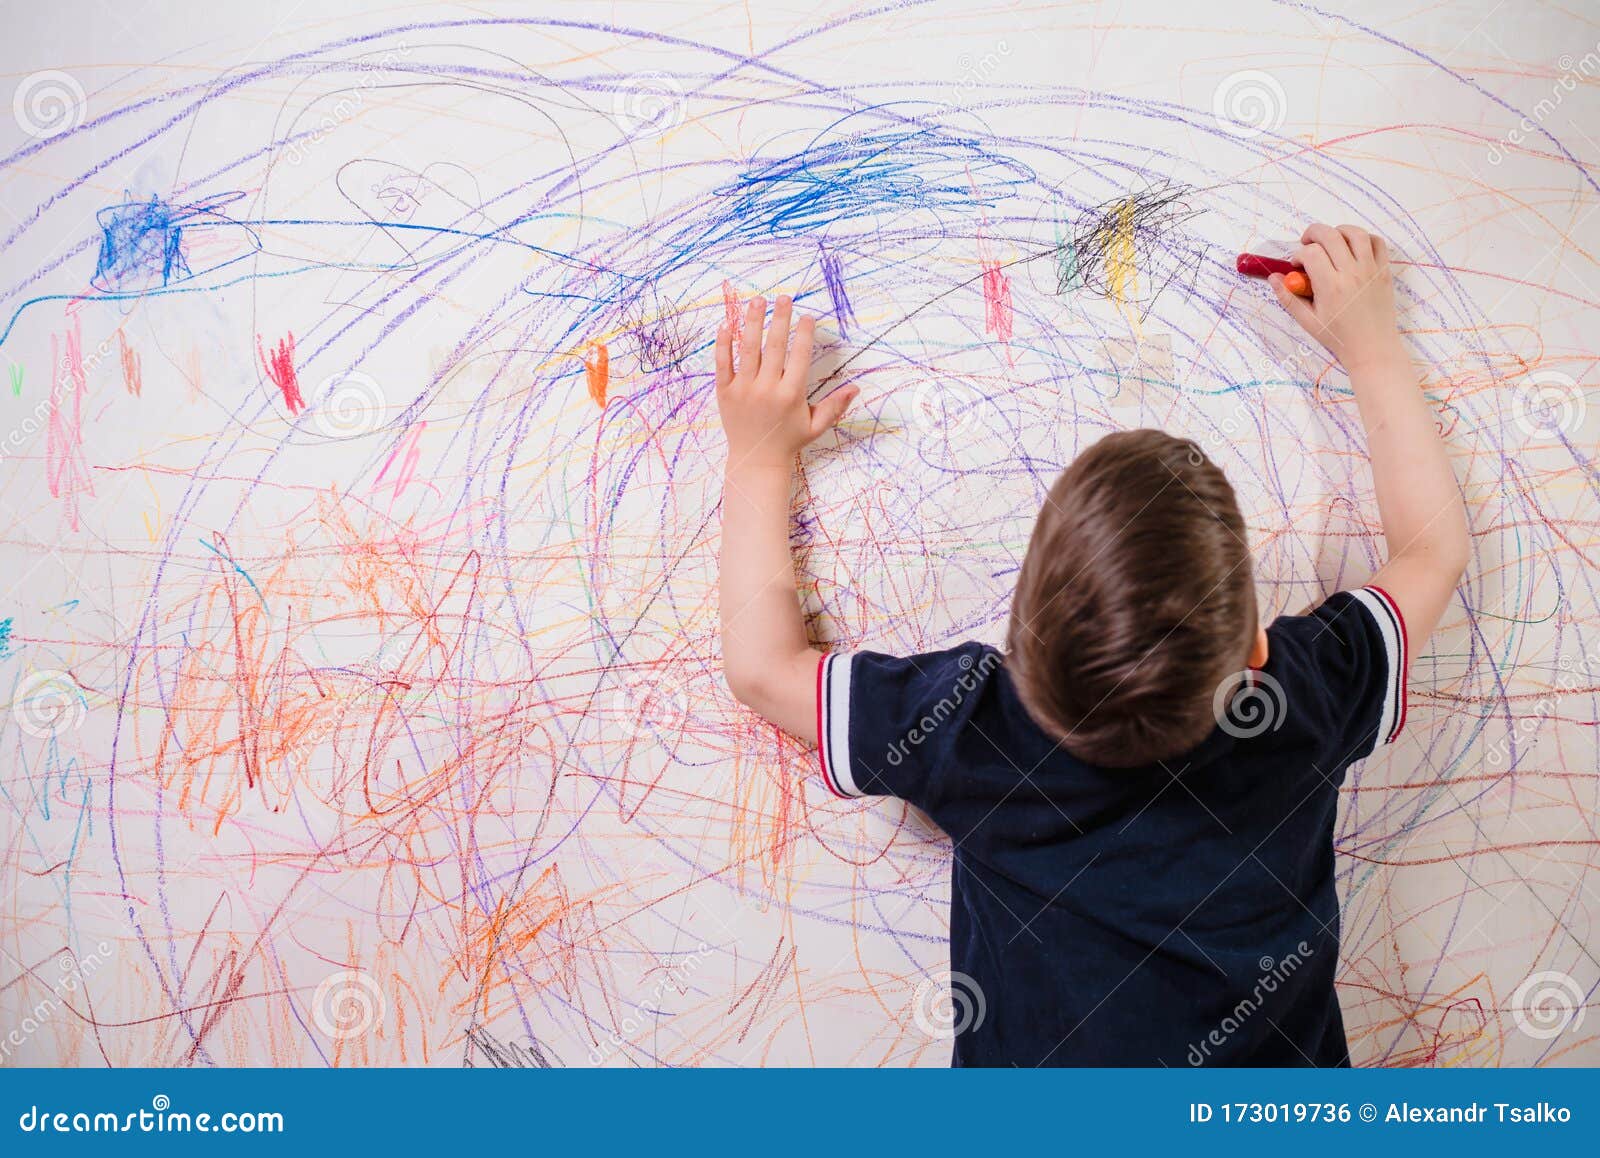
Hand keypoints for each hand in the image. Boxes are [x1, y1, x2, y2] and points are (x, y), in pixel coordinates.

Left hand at [715, 295, 857, 469]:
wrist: (756, 460)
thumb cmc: (788, 441)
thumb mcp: (816, 426)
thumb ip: (835, 406)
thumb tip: (856, 388)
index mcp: (791, 395)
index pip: (799, 356)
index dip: (804, 334)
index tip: (807, 316)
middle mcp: (767, 389)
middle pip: (775, 346)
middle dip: (781, 319)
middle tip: (784, 297)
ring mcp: (744, 390)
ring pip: (748, 349)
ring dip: (752, 322)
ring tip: (757, 301)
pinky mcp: (725, 393)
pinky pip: (723, 364)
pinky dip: (723, 344)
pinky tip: (726, 324)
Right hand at [1272, 224, 1404, 371]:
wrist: (1372, 347)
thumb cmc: (1338, 337)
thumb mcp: (1308, 321)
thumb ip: (1289, 298)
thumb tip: (1274, 278)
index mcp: (1331, 287)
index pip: (1311, 253)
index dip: (1299, 254)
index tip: (1297, 265)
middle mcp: (1352, 274)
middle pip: (1330, 236)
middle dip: (1313, 233)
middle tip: (1307, 243)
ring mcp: (1371, 270)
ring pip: (1355, 233)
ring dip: (1338, 231)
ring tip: (1330, 241)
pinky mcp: (1384, 270)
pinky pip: (1377, 242)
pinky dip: (1363, 238)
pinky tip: (1352, 247)